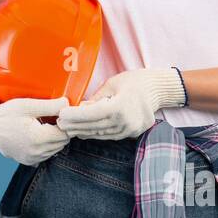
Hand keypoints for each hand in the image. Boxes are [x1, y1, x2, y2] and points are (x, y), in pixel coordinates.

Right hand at [0, 96, 69, 165]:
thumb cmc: (7, 114)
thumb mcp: (28, 105)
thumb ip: (50, 105)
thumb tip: (68, 104)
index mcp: (39, 138)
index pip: (66, 134)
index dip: (63, 124)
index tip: (56, 116)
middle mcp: (37, 152)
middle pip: (62, 143)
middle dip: (60, 131)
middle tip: (51, 120)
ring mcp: (32, 159)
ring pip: (55, 150)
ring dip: (53, 139)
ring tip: (42, 127)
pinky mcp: (28, 161)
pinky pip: (45, 155)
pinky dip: (45, 146)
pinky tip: (36, 136)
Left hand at [55, 67, 185, 139]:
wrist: (157, 89)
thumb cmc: (134, 81)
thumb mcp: (112, 84)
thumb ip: (95, 99)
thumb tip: (79, 108)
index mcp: (120, 106)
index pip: (91, 114)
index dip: (74, 116)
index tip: (61, 114)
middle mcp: (125, 121)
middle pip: (93, 126)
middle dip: (74, 125)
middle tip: (59, 123)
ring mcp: (129, 130)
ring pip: (100, 133)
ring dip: (82, 131)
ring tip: (68, 128)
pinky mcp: (131, 133)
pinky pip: (108, 136)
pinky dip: (94, 133)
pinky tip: (83, 131)